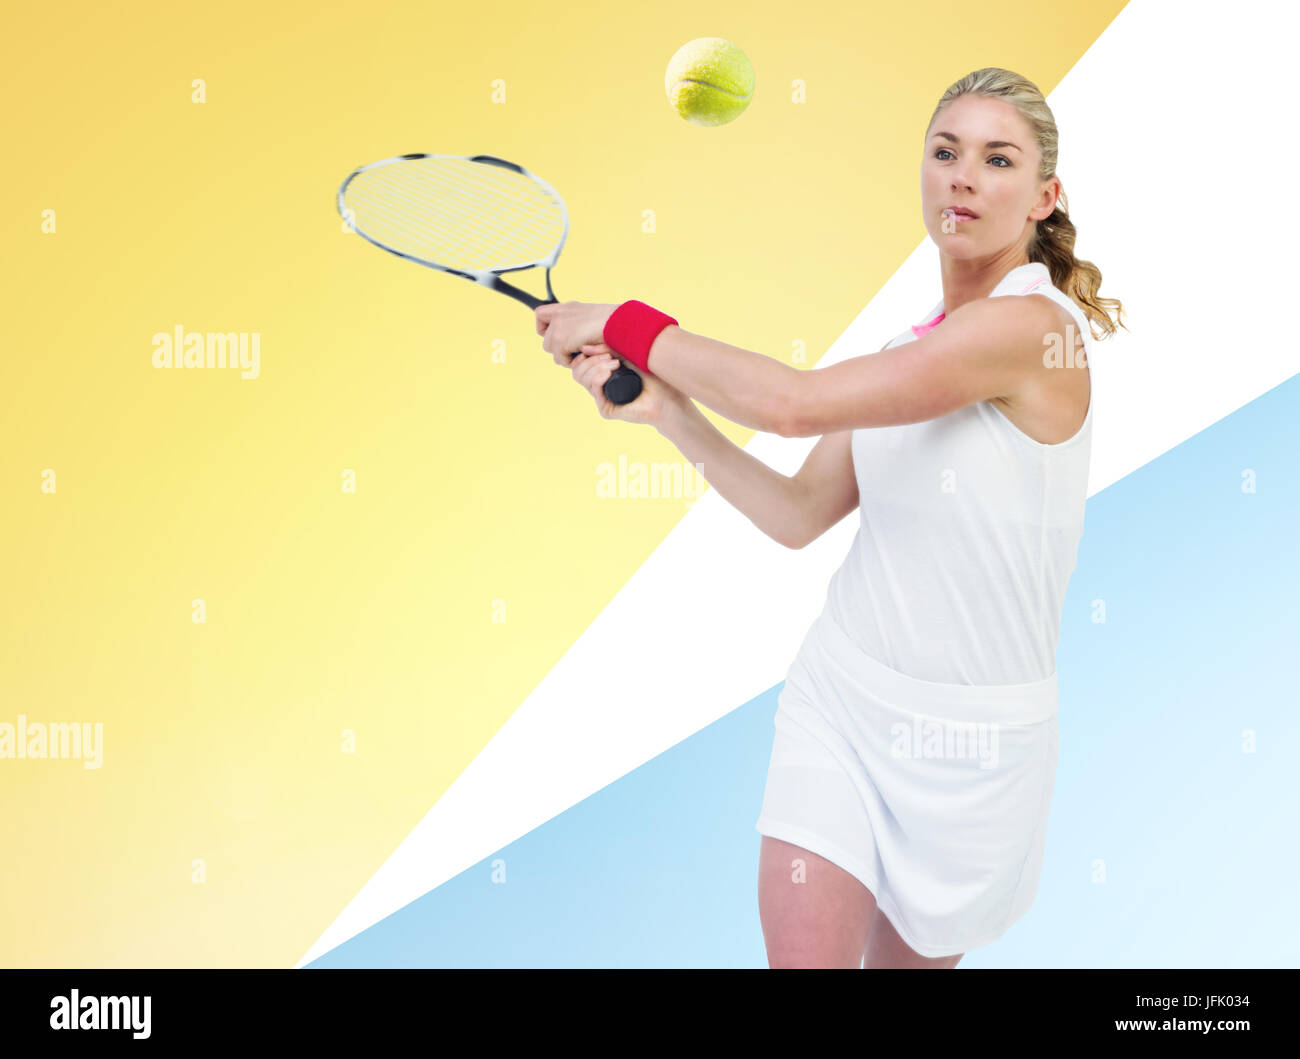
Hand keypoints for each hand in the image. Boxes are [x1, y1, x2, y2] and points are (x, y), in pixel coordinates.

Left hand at [535, 301, 616, 362]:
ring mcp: (558, 327)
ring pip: (551, 350)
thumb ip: (578, 325)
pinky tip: (584, 354)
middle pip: (545, 338)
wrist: (620, 323)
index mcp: (568, 307)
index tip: (557, 335)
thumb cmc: (614, 323)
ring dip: (565, 354)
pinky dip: (572, 361)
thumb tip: (575, 341)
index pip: (541, 314)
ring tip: (582, 351)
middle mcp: (559, 314)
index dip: (545, 328)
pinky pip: (560, 359)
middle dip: (558, 347)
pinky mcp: (560, 340)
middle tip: (575, 348)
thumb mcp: (592, 319)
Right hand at [569, 343, 686, 427]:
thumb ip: (608, 350)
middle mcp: (600, 388)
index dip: (584, 355)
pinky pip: (594, 390)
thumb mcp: (628, 355)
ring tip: (615, 364)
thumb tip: (584, 347)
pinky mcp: (607, 409)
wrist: (668, 398)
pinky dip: (598, 378)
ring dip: (596, 366)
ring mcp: (602, 399)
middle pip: (578, 371)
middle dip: (591, 359)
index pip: (580, 365)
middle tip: (612, 358)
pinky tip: (609, 372)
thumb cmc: (653, 376)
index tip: (599, 349)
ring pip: (583, 379)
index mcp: (602, 375)